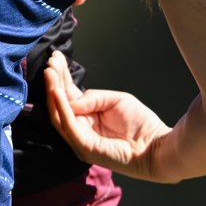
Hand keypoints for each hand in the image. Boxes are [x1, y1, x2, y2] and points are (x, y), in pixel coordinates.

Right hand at [43, 51, 174, 180]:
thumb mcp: (116, 100)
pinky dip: (61, 107)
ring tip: (50, 72)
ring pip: (59, 113)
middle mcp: (80, 127)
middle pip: (60, 103)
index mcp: (87, 116)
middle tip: (50, 61)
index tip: (56, 58)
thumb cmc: (140, 124)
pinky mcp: (84, 147)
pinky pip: (68, 125)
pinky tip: (57, 91)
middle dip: (54, 81)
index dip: (62, 77)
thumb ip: (93, 97)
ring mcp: (79, 139)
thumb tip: (71, 101)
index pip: (69, 96)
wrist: (156, 145)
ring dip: (53, 91)